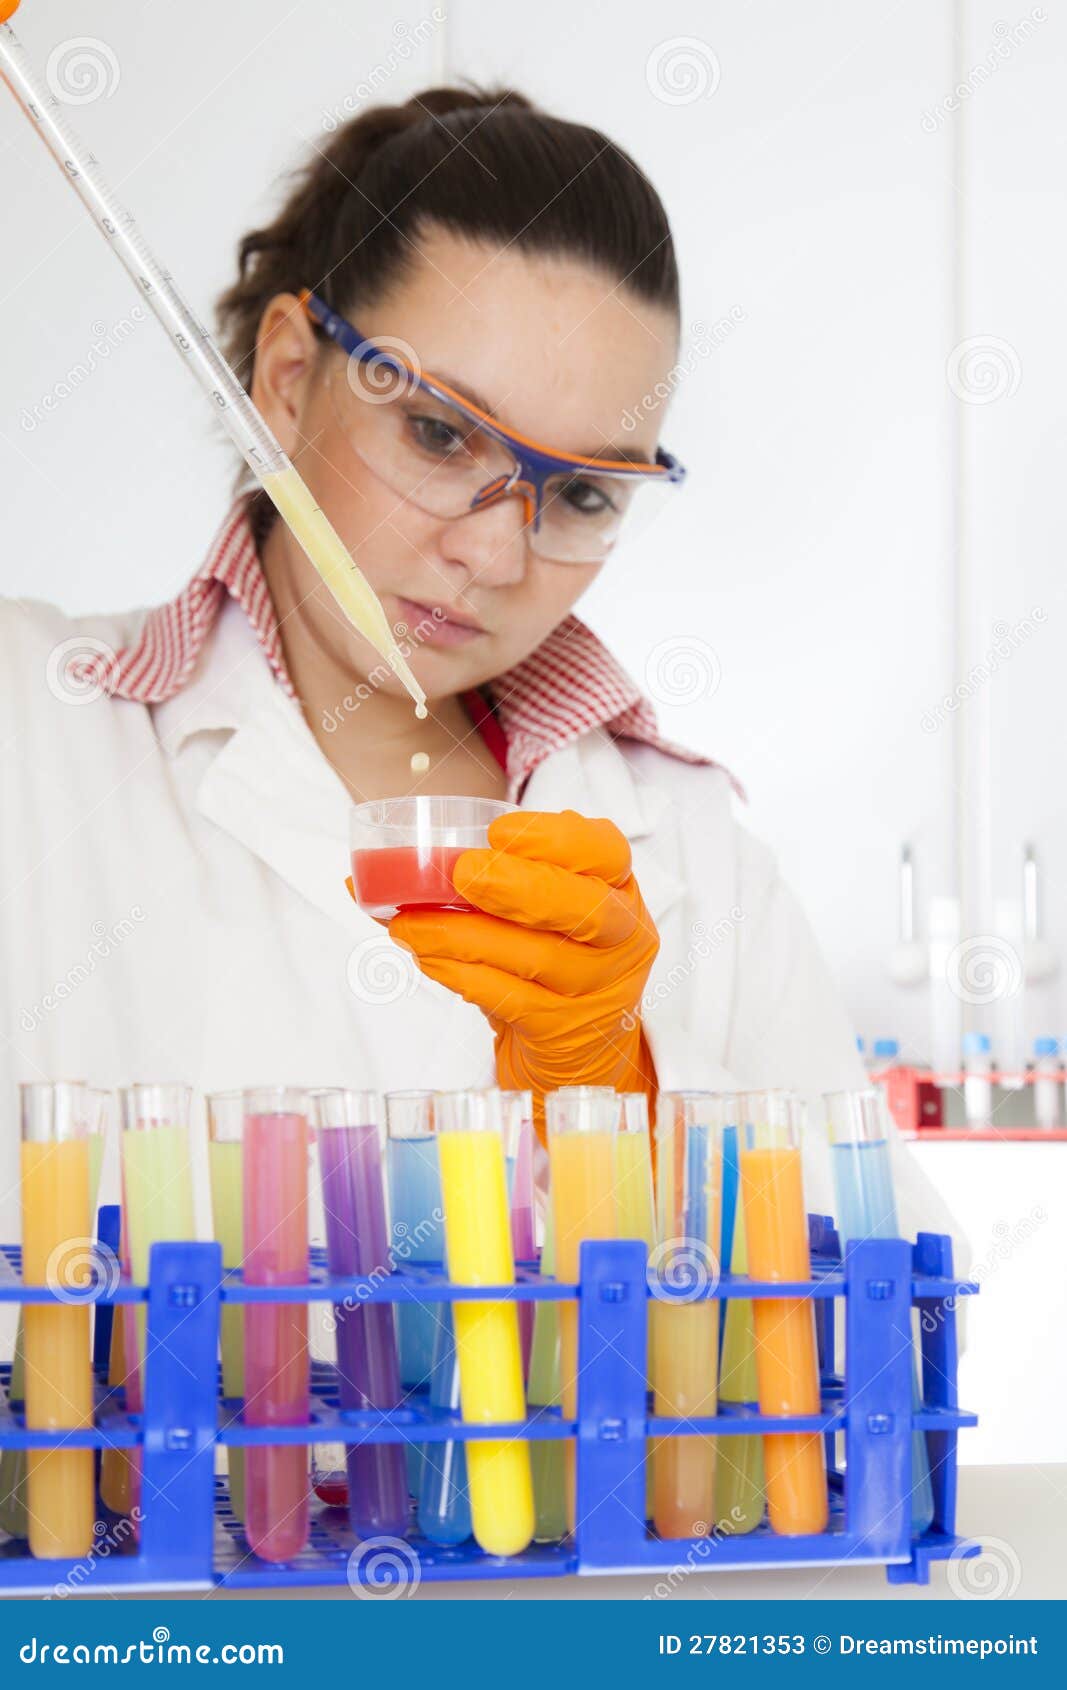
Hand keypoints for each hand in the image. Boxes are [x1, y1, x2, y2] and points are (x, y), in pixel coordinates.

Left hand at [389, 810, 658, 1124]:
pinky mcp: (564, 1030)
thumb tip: (370, 867)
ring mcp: (597, 987)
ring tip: (409, 925)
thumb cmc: (550, 959)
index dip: (556, 838)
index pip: (607, 851)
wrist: (580, 1053)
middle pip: (585, 908)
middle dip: (519, 886)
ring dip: (461, 935)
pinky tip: (427, 959)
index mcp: (616, 887)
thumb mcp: (540, 910)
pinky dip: (461, 975)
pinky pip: (508, 999)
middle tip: (460, 873)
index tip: (498, 830)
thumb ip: (487, 875)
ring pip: (532, 956)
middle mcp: (620, 936)